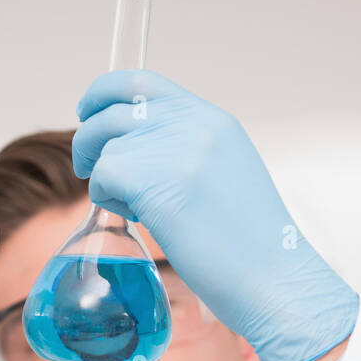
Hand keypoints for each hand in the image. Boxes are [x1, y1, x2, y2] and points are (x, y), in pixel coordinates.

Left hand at [73, 69, 357, 360]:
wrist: (272, 279)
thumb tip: (145, 155)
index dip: (105, 93)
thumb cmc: (251, 248)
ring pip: (106, 146)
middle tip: (87, 167)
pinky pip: (105, 176)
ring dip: (105, 178)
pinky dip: (108, 199)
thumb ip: (191, 154)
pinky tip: (137, 218)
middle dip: (89, 137)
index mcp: (213, 120)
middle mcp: (193, 125)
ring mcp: (175, 151)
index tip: (89, 111)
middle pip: (113, 110)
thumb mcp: (228, 177)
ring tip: (132, 208)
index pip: (143, 82)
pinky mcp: (155, 183)